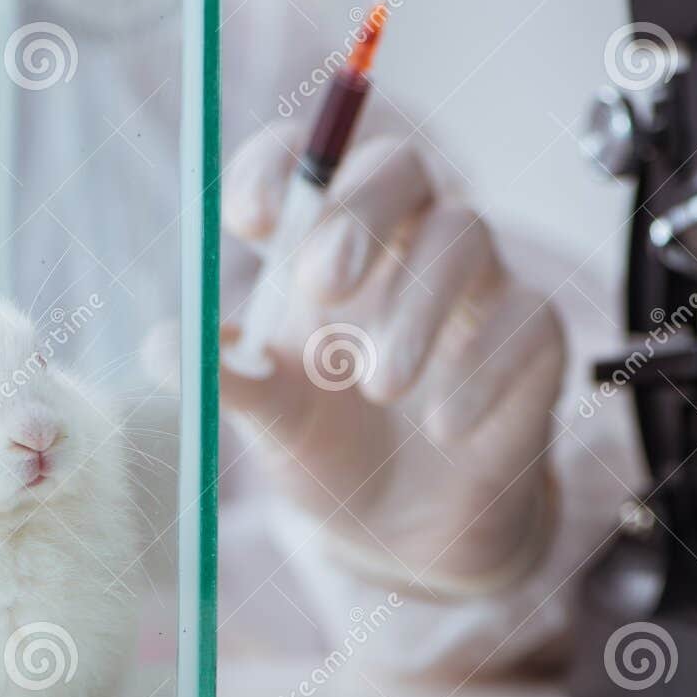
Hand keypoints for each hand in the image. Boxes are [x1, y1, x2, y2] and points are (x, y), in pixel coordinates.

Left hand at [218, 124, 566, 593]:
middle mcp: (402, 245)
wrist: (401, 535)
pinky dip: (480, 371)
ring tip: (379, 387)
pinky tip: (443, 426)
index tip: (252, 220)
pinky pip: (525, 318)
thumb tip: (163, 346)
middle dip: (359, 213)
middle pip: (400, 167)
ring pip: (465, 234)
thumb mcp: (268, 419)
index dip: (280, 167)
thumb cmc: (328, 450)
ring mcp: (474, 285)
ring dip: (416, 307)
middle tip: (323, 284)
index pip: (308, 162)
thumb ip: (222, 381)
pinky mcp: (533, 337)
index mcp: (324, 245)